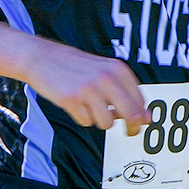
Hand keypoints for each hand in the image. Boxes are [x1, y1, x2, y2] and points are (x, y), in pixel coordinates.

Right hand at [22, 41, 148, 131]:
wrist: (41, 57)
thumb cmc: (74, 66)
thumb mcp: (104, 71)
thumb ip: (125, 92)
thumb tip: (146, 118)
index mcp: (117, 69)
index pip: (140, 100)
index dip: (141, 116)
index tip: (139, 123)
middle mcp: (106, 78)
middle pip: (131, 115)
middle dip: (131, 128)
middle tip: (129, 131)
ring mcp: (89, 89)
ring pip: (108, 123)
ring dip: (100, 120)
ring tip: (91, 107)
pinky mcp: (72, 100)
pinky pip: (86, 122)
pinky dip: (82, 117)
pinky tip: (76, 104)